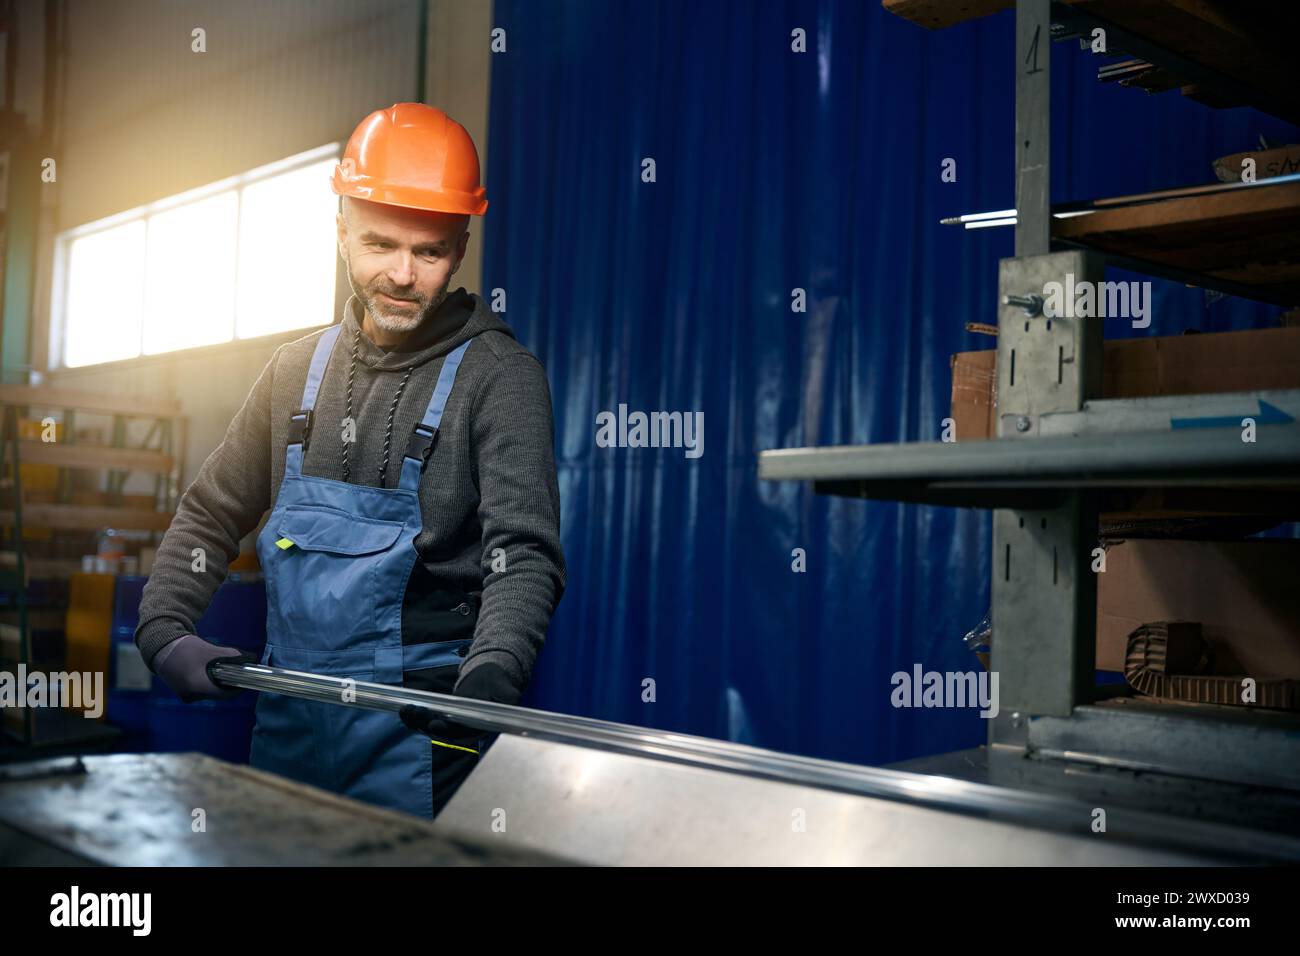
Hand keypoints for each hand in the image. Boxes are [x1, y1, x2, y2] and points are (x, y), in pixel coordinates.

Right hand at [152, 634, 257, 702]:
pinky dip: (207, 683)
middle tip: (234, 673)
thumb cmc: (187, 648)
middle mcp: (190, 694)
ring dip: (217, 683)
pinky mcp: (181, 692)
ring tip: (219, 670)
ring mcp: (184, 695)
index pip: (224, 694)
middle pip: (217, 694)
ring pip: (209, 693)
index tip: (244, 680)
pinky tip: (207, 672)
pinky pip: (200, 691)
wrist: (161, 647)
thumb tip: (249, 660)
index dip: (237, 688)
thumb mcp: (212, 650)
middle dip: (227, 684)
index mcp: (197, 685)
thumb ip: (232, 656)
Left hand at [400, 661, 519, 740]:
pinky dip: (416, 719)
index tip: (435, 725)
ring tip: (406, 709)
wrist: (492, 678)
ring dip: (417, 722)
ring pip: (433, 730)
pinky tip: (405, 710)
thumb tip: (509, 700)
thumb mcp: (507, 691)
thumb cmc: (500, 684)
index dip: (448, 731)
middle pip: (444, 734)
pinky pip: (428, 723)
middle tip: (415, 712)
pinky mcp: (445, 721)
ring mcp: (454, 727)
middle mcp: (467, 732)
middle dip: (426, 725)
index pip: (464, 734)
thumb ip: (508, 698)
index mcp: (482, 727)